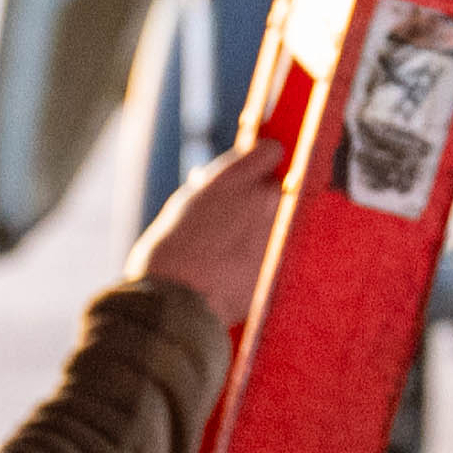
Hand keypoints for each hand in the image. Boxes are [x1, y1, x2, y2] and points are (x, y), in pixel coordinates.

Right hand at [126, 140, 289, 324]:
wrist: (177, 301)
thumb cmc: (170, 251)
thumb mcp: (186, 205)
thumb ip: (212, 187)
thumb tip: (213, 179)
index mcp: (236, 177)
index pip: (272, 150)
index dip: (263, 160)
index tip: (256, 169)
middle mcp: (263, 197)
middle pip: (278, 185)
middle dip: (262, 197)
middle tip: (239, 216)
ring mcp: (278, 229)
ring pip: (281, 217)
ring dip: (266, 226)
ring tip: (235, 247)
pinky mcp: (282, 259)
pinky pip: (280, 247)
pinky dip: (267, 253)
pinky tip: (241, 266)